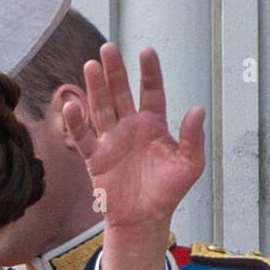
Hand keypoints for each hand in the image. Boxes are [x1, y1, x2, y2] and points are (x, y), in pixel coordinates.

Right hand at [63, 44, 204, 269]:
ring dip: (95, 88)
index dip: (149, 72)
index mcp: (154, 125)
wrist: (144, 220)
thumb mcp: (189, 166)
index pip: (151, 92)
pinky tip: (72, 105)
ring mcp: (111, 141)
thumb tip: (196, 109)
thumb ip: (193, 138)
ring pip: (101, 108)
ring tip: (91, 65)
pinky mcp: (95, 158)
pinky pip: (83, 137)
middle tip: (108, 48)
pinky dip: (76, 123)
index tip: (146, 52)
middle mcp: (130, 127)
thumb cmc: (167, 193)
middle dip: (115, 72)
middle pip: (121, 93)